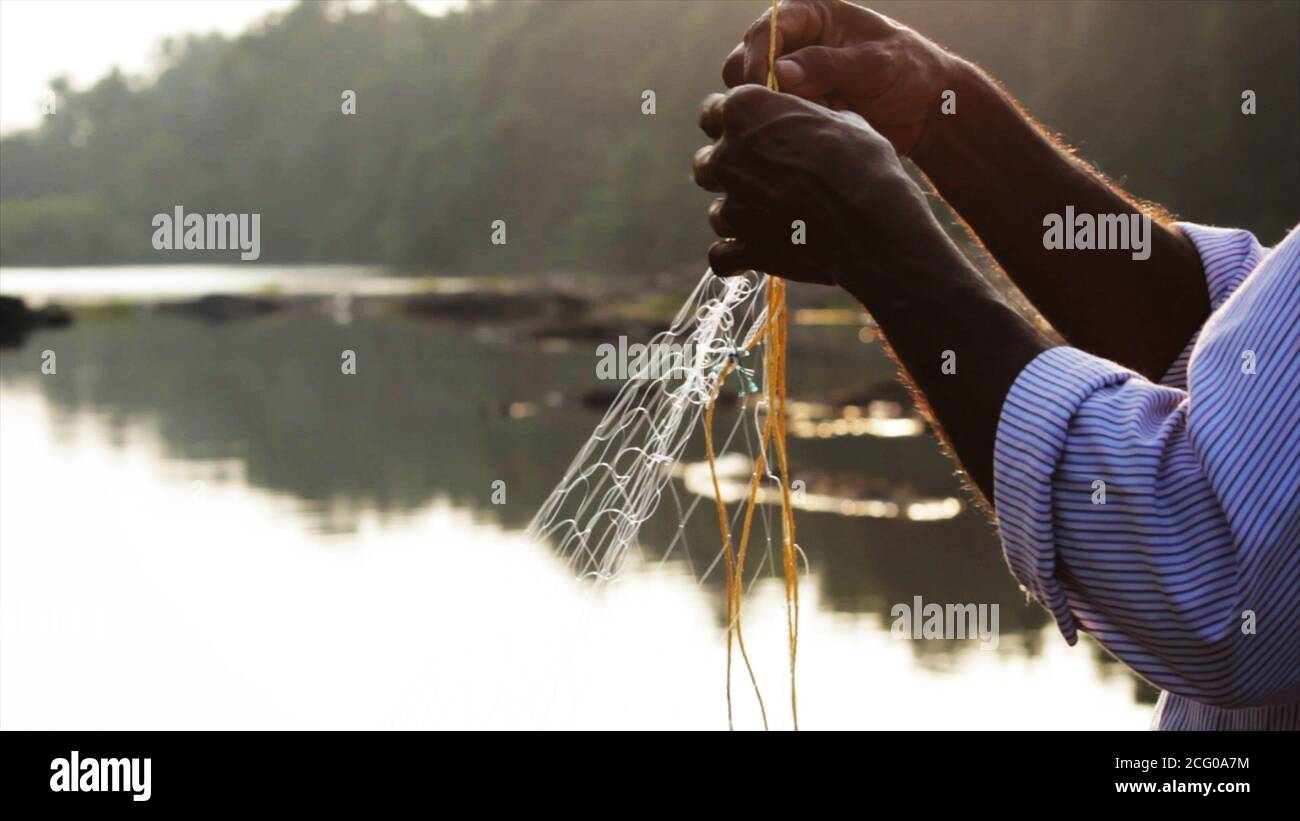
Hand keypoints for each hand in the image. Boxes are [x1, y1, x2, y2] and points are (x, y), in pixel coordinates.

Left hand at [693, 84, 940, 288]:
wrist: (872, 220)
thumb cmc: (863, 162)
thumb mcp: (843, 121)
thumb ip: (808, 119)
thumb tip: (812, 123)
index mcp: (746, 111)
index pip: (714, 111)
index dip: (734, 125)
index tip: (753, 136)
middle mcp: (727, 155)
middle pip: (707, 163)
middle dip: (730, 173)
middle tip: (765, 182)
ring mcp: (731, 205)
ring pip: (717, 213)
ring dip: (739, 218)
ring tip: (775, 222)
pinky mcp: (742, 247)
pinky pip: (721, 256)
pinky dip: (736, 258)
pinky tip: (755, 256)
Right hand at [722, 0, 962, 156]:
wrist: (927, 109)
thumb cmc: (910, 72)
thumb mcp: (875, 64)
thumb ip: (827, 65)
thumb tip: (779, 71)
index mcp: (810, 13)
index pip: (764, 31)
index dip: (759, 61)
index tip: (769, 92)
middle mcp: (791, 41)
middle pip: (742, 63)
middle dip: (763, 91)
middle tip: (799, 111)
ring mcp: (789, 77)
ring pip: (750, 97)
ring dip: (776, 112)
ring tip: (818, 119)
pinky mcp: (793, 107)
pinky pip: (769, 120)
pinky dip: (786, 128)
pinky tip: (817, 131)